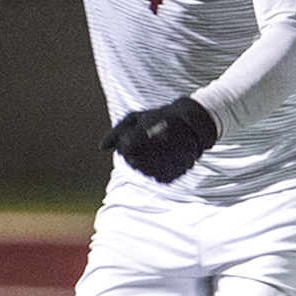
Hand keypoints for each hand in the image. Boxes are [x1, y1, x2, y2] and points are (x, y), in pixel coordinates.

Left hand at [102, 96, 218, 182]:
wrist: (193, 124)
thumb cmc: (160, 118)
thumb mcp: (136, 118)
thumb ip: (116, 133)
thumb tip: (102, 148)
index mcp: (147, 131)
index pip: (125, 148)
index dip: (125, 146)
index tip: (129, 142)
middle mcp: (158, 147)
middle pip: (133, 161)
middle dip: (133, 154)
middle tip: (143, 146)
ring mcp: (167, 161)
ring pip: (143, 170)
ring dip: (143, 163)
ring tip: (153, 151)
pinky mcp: (174, 172)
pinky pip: (156, 176)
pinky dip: (156, 169)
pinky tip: (162, 158)